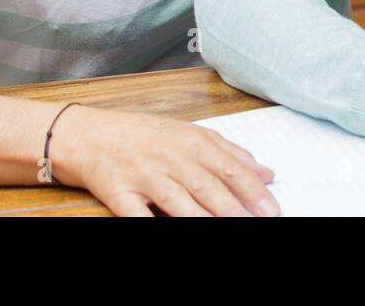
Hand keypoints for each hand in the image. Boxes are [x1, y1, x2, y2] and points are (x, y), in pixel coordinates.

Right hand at [47, 105, 279, 215]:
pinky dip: (150, 223)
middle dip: (235, 207)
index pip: (230, 168)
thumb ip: (232, 154)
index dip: (253, 190)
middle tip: (256, 222)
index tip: (271, 208)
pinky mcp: (120, 195)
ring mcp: (145, 177)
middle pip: (208, 186)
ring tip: (228, 227)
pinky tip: (166, 230)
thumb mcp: (193, 136)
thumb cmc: (147, 136)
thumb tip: (267, 172)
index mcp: (193, 143)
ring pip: (179, 201)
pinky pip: (137, 215)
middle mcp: (171, 159)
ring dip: (203, 218)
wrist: (93, 135)